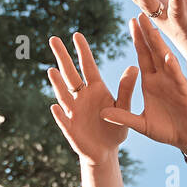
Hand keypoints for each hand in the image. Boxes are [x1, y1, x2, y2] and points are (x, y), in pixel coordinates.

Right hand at [47, 32, 138, 166]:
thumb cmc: (115, 126)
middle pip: (70, 74)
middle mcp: (81, 96)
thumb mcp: (124, 108)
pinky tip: (55, 108)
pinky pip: (63, 121)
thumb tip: (134, 66)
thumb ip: (126, 89)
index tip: (77, 34)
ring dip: (57, 84)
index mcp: (96, 88)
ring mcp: (73, 111)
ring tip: (52, 71)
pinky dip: (59, 115)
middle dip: (62, 57)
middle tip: (54, 39)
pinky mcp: (70, 128)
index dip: (82, 51)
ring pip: (64, 94)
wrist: (106, 151)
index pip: (88, 66)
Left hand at [100, 16, 186, 157]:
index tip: (130, 22)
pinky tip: (167, 56)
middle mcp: (162, 78)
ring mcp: (174, 83)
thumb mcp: (141, 125)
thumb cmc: (166, 131)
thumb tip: (101, 113)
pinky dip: (172, 67)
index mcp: (150, 82)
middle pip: (152, 52)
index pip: (142, 56)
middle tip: (140, 14)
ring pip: (164, 59)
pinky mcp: (184, 93)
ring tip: (152, 26)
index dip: (137, 40)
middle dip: (146, 34)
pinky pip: (177, 77)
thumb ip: (123, 117)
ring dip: (158, 43)